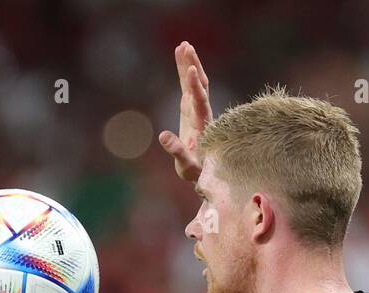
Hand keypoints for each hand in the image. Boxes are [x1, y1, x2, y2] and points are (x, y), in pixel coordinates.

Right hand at [158, 41, 212, 182]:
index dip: (196, 87)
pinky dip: (185, 70)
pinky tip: (181, 55)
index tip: (193, 70)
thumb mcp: (186, 165)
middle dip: (193, 66)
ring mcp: (198, 109)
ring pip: (196, 83)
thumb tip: (163, 136)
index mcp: (203, 125)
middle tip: (187, 47)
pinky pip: (190, 86)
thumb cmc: (197, 171)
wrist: (205, 171)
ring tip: (184, 45)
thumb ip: (177, 151)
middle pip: (201, 86)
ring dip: (190, 64)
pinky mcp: (192, 108)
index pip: (200, 102)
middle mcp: (203, 114)